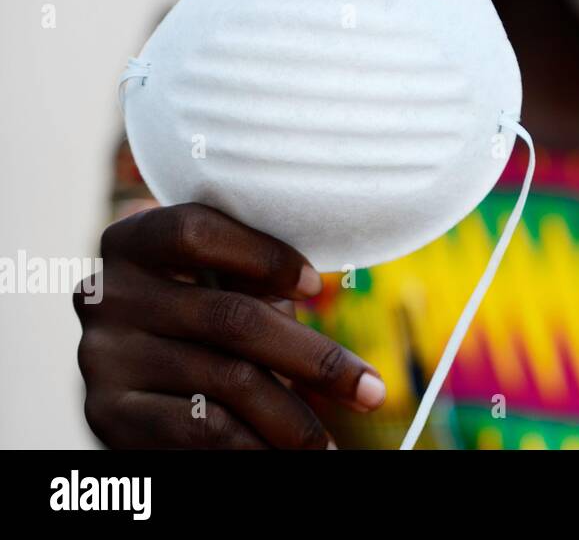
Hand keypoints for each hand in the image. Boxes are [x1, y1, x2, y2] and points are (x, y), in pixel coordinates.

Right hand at [74, 203, 385, 447]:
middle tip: (370, 390)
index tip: (316, 287)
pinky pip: (201, 429)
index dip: (262, 256)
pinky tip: (285, 452)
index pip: (195, 232)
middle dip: (314, 359)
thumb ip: (256, 280)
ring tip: (331, 439)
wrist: (138, 384)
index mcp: (134, 240)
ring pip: (227, 380)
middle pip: (230, 317)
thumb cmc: (204, 315)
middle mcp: (106, 293)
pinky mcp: (108, 412)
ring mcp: (101, 354)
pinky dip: (255, 445)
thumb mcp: (223, 284)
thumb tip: (317, 298)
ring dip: (293, 419)